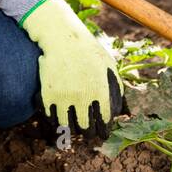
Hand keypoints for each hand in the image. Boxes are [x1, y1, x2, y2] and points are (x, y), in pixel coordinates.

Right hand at [21, 0, 119, 130]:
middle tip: (87, 133)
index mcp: (100, 90)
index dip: (103, 129)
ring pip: (67, 125)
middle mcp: (83, 96)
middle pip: (85, 127)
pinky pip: (52, 117)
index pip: (103, 120)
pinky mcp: (49, 95)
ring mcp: (64, 97)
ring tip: (72, 130)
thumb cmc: (88, 51)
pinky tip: (58, 120)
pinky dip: (55, 121)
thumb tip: (122, 110)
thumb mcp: (109, 65)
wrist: (62, 38)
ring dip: (70, 130)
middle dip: (87, 133)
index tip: (102, 133)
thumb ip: (117, 88)